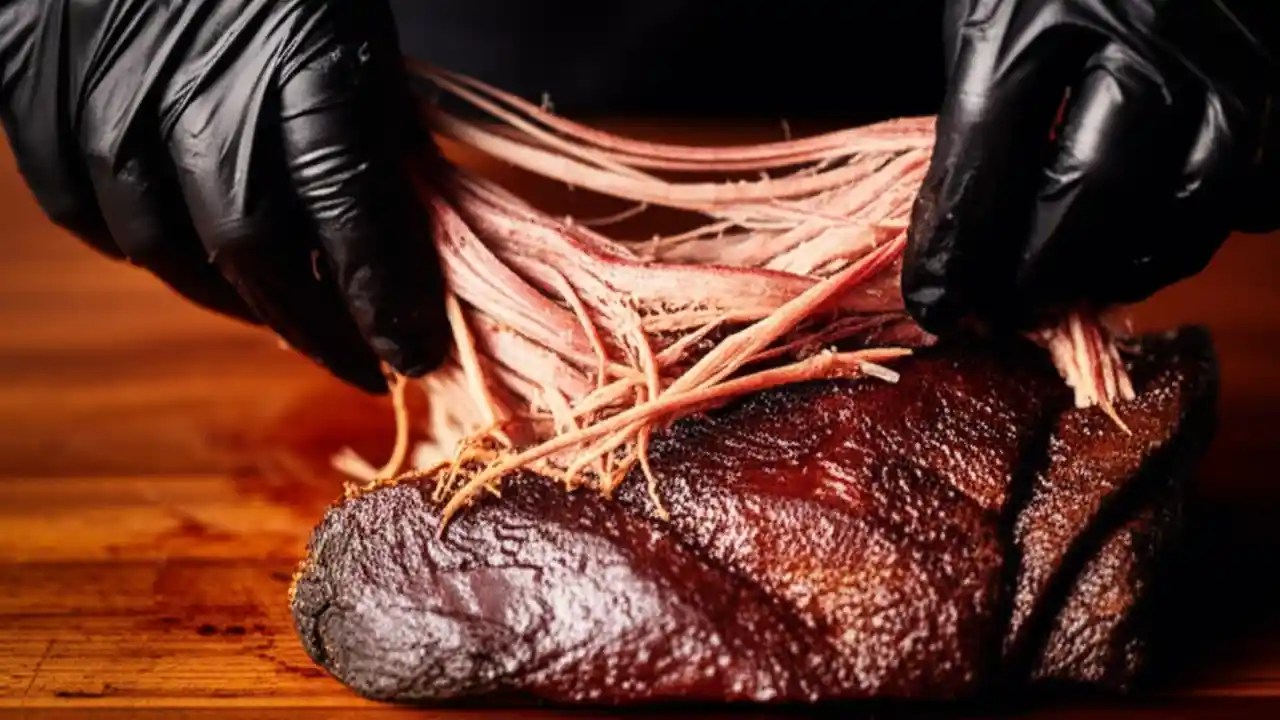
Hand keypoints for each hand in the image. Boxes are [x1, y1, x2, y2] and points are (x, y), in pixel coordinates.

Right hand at [0, 0, 449, 392]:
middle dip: (314, 326)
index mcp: (302, 67)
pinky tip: (184, 250)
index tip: (413, 352)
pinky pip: (81, 208)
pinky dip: (138, 245)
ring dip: (229, 298)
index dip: (384, 304)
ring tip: (277, 311)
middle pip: (251, 258)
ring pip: (162, 249)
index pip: (351, 224)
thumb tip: (401, 238)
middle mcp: (198, 90)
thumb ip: (377, 132)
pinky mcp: (35, 86)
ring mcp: (105, 91)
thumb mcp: (356, 32)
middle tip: (355, 354)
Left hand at [904, 0, 1279, 334]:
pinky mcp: (1270, 83)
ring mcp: (1216, 58)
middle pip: (1090, 186)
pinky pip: (1249, 187)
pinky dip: (1196, 233)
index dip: (959, 244)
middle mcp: (1140, 32)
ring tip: (1078, 286)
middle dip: (1041, 270)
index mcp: (1038, 13)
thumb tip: (960, 233)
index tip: (936, 299)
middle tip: (1009, 305)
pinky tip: (1149, 244)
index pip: (987, 152)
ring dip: (1125, 265)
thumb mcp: (993, 17)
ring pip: (1185, 200)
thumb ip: (982, 107)